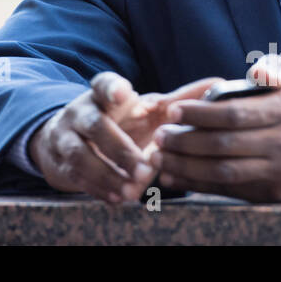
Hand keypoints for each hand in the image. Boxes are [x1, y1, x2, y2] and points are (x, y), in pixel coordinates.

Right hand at [28, 72, 218, 204]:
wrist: (71, 140)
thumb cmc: (120, 122)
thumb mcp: (145, 109)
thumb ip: (178, 101)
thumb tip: (218, 84)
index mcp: (103, 95)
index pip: (103, 83)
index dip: (112, 88)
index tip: (125, 94)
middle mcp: (81, 112)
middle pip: (94, 124)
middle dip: (118, 148)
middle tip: (143, 170)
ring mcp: (66, 137)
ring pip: (80, 154)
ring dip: (106, 174)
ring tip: (130, 191)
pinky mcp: (61, 163)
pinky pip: (75, 176)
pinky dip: (96, 188)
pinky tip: (116, 198)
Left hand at [146, 55, 280, 200]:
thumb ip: (273, 71)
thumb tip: (256, 69)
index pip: (235, 113)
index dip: (201, 114)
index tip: (174, 111)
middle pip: (224, 145)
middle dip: (186, 141)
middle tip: (159, 136)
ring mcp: (279, 172)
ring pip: (224, 172)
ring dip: (186, 166)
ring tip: (159, 157)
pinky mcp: (272, 195)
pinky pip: (228, 191)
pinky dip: (197, 185)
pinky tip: (174, 178)